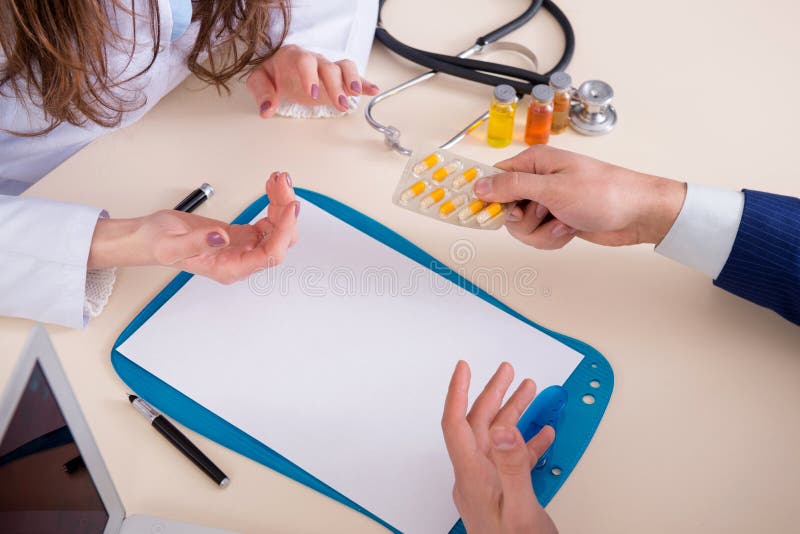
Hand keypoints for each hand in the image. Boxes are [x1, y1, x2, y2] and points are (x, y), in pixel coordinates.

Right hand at [88, 172, 298, 283]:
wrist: (147, 237)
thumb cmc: (156, 244)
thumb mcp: (171, 243)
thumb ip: (197, 243)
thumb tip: (222, 237)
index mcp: (230, 268)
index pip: (270, 254)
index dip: (284, 231)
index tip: (290, 206)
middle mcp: (241, 260)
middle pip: (280, 240)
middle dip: (285, 210)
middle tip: (281, 181)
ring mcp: (243, 247)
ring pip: (277, 228)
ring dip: (281, 202)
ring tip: (277, 178)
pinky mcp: (241, 234)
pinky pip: (267, 220)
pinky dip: (272, 202)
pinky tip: (271, 187)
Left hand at [246, 44, 379, 115]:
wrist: (283, 67)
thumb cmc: (274, 72)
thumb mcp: (260, 80)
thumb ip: (262, 93)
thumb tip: (267, 110)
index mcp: (295, 57)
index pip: (305, 61)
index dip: (310, 76)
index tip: (313, 93)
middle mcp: (315, 60)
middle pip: (329, 67)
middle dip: (336, 85)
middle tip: (339, 103)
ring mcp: (329, 69)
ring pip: (345, 68)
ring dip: (352, 81)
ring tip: (355, 95)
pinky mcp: (338, 79)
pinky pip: (354, 76)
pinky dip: (364, 83)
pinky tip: (372, 90)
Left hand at [442, 361, 557, 533]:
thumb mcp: (520, 506)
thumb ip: (512, 465)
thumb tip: (502, 428)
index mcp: (473, 475)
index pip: (456, 423)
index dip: (457, 392)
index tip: (463, 367)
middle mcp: (476, 476)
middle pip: (479, 425)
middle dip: (492, 394)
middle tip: (506, 371)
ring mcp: (488, 484)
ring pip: (497, 438)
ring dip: (512, 412)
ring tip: (527, 389)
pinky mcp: (501, 493)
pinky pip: (511, 458)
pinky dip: (526, 442)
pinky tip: (541, 433)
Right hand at [472, 145, 686, 248]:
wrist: (639, 214)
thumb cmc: (605, 192)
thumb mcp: (553, 188)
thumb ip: (513, 186)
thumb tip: (480, 185)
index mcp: (535, 162)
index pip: (494, 177)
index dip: (488, 196)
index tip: (484, 210)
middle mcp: (538, 180)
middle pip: (505, 208)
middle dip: (523, 220)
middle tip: (543, 214)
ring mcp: (548, 202)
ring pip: (521, 227)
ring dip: (540, 232)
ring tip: (563, 222)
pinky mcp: (557, 220)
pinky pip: (538, 236)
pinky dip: (551, 239)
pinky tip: (570, 229)